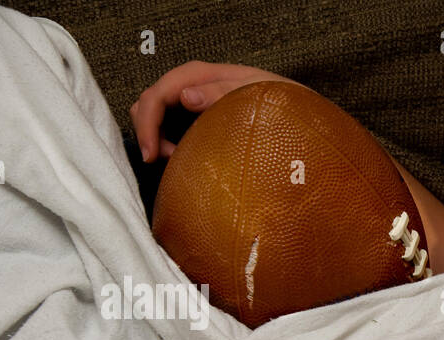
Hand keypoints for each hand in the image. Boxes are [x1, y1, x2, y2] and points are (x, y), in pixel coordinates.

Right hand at [130, 60, 298, 161]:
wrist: (296, 109)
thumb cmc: (277, 100)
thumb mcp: (254, 94)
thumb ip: (221, 92)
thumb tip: (185, 96)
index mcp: (199, 74)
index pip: (157, 93)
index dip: (147, 123)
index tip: (152, 155)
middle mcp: (191, 84)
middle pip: (149, 101)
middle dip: (148, 131)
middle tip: (161, 160)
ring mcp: (193, 99)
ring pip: (155, 113)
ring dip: (156, 136)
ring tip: (174, 159)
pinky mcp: (198, 115)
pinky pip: (170, 124)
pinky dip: (167, 140)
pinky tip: (183, 156)